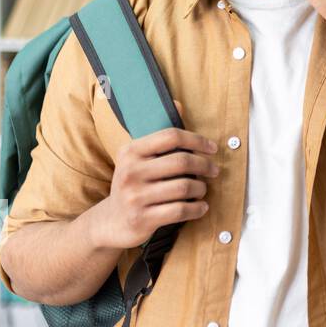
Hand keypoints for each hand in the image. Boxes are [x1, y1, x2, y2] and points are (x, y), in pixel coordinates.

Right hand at [90, 120, 217, 250]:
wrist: (111, 221)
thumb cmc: (134, 184)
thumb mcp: (138, 158)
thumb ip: (160, 137)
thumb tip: (178, 105)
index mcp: (130, 151)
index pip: (171, 136)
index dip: (197, 140)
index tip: (212, 148)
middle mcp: (130, 172)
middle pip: (182, 162)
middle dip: (205, 166)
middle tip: (214, 171)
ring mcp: (135, 197)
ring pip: (184, 187)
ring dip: (201, 188)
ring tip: (202, 190)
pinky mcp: (142, 218)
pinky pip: (180, 210)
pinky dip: (197, 208)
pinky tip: (200, 207)